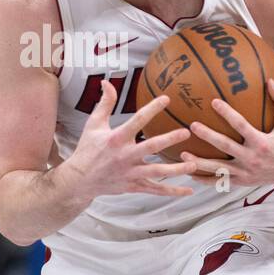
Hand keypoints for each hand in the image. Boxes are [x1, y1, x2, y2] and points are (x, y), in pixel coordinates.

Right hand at [63, 80, 197, 197]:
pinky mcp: (133, 186)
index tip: (167, 99)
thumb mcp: (93, 124)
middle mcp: (125, 156)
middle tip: (186, 133)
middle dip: (169, 140)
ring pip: (157, 172)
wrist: (79, 180)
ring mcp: (130, 173)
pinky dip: (172, 192)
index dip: (153, 108)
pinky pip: (155, 190)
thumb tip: (106, 82)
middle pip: (150, 147)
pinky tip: (188, 190)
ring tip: (194, 164)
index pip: (138, 120)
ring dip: (176, 169)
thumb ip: (104, 103)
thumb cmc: (87, 149)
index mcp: (116, 138)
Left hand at [179, 80, 273, 185]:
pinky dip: (206, 179)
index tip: (213, 101)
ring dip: (200, 163)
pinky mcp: (244, 182)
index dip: (227, 113)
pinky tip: (191, 174)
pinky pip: (222, 181)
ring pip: (219, 169)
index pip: (241, 125)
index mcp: (262, 142)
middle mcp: (253, 159)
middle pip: (225, 146)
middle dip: (208, 136)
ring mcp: (247, 173)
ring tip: (183, 155)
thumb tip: (269, 79)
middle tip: (192, 126)